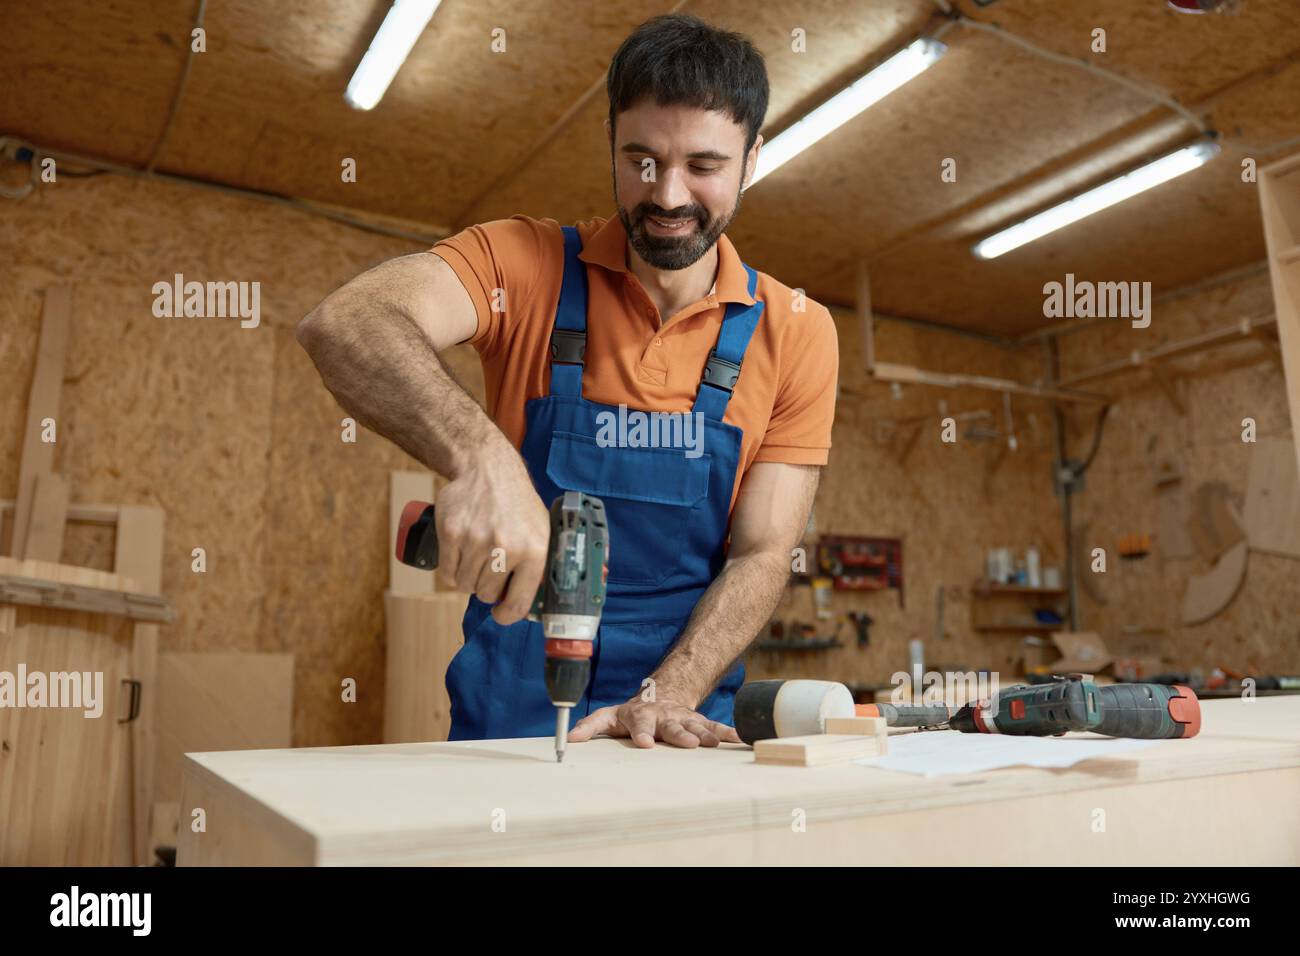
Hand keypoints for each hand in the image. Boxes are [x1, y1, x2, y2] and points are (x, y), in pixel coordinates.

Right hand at [434, 441, 549, 624]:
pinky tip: (459, 554)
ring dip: (467, 577)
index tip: (500, 614)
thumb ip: (537, 567)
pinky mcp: (451, 534)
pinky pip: (447, 572)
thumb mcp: (540, 532)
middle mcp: (506, 548)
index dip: (506, 615)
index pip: (517, 603)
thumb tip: (531, 607)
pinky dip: (451, 569)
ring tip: (475, 557)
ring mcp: (476, 541)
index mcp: (534, 551)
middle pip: (485, 594)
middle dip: (485, 586)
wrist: (488, 469)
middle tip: (488, 567)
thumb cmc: (516, 505)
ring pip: (464, 585)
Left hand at [568, 695, 742, 748]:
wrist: (658, 696)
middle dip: (679, 734)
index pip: (638, 724)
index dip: (641, 733)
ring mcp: (681, 718)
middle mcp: (662, 716)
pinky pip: (713, 726)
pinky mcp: (697, 721)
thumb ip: (590, 726)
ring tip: (715, 744)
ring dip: (705, 734)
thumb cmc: (630, 715)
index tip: (645, 744)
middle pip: (670, 725)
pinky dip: (726, 732)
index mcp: (638, 716)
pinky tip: (738, 739)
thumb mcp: (608, 717)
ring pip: (694, 725)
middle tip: (689, 744)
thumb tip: (570, 740)